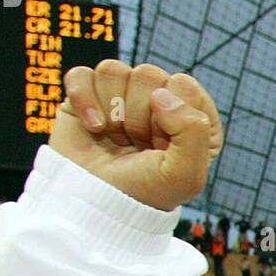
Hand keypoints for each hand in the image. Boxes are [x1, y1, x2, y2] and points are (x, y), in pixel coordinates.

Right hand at [53, 59, 222, 210]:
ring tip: (116, 140)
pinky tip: (93, 128)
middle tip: (137, 146)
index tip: (162, 147)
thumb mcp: (185, 175)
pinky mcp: (88, 95)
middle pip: (149, 76)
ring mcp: (122, 97)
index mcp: (191, 120)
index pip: (185, 86)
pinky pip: (83, 74)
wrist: (95, 205)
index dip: (171, 117)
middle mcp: (158, 104)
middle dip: (139, 116)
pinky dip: (84, 100)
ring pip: (114, 70)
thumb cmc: (144, 193)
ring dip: (113, 112)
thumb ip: (193, 130)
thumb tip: (161, 94)